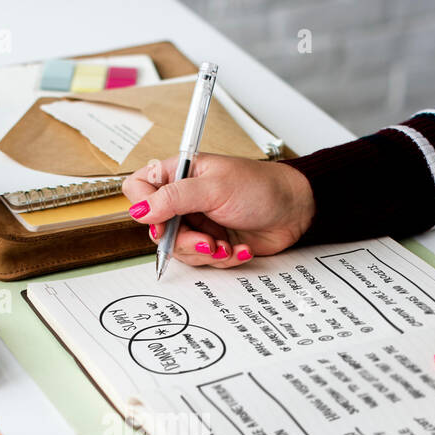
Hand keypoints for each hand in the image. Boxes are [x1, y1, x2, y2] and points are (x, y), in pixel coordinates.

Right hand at [121, 154, 314, 266]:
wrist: (296, 210)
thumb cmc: (260, 187)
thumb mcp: (214, 188)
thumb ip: (173, 198)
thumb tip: (138, 210)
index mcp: (179, 174)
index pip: (139, 188)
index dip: (144, 208)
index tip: (163, 222)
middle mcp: (184, 199)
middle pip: (157, 228)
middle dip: (182, 241)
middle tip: (205, 241)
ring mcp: (198, 222)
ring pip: (179, 249)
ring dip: (204, 253)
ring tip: (226, 245)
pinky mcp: (213, 242)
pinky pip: (202, 260)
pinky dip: (222, 259)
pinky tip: (239, 248)